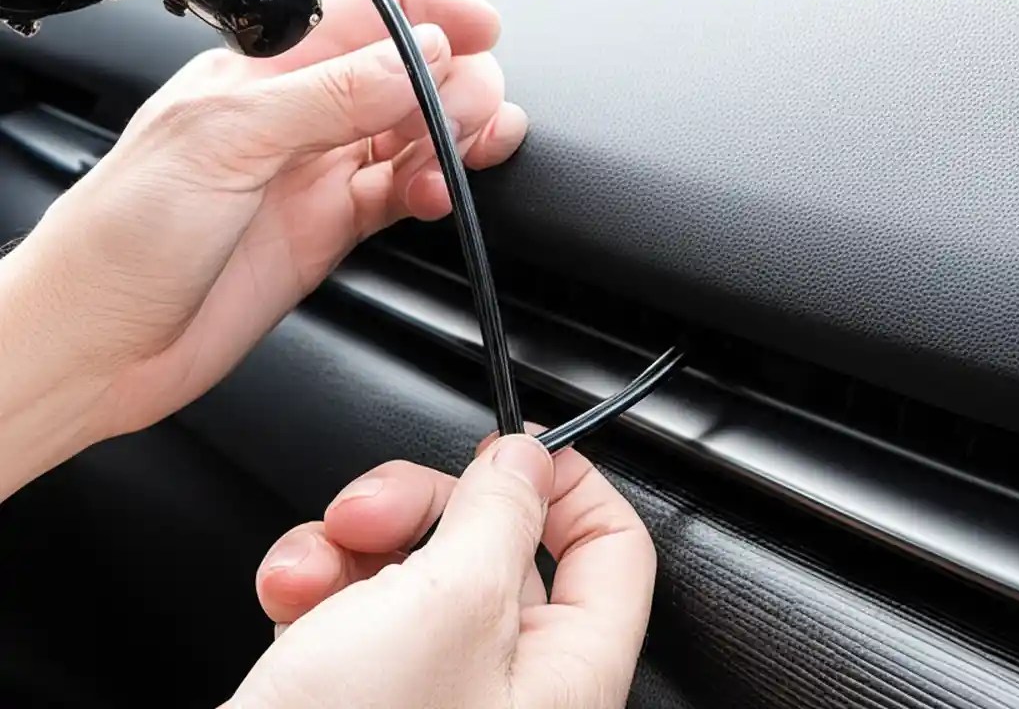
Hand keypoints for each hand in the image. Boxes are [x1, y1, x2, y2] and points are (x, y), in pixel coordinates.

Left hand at [0, 0, 525, 475]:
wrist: (104, 345)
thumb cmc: (123, 236)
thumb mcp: (226, 140)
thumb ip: (329, 97)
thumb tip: (417, 60)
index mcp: (259, 73)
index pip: (360, 20)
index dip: (427, 15)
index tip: (481, 28)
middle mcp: (293, 119)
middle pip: (401, 77)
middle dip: (453, 82)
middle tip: (473, 110)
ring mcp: (314, 177)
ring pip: (411, 137)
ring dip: (452, 137)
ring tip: (471, 149)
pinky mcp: (329, 231)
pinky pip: (400, 196)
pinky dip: (432, 192)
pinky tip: (438, 194)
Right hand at [239, 434, 656, 707]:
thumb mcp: (445, 603)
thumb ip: (499, 514)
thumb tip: (529, 461)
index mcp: (568, 673)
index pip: (614, 552)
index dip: (573, 485)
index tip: (519, 449)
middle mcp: (510, 687)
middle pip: (498, 546)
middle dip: (426, 510)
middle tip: (377, 509)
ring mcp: (435, 691)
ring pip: (417, 567)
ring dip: (354, 547)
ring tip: (315, 569)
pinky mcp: (366, 695)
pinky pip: (359, 607)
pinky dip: (319, 587)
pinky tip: (290, 596)